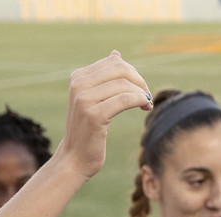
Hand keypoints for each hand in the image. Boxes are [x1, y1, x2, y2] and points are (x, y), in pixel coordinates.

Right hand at [57, 52, 152, 179]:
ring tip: (147, 104)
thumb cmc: (87, 131)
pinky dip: (139, 101)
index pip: (114, 62)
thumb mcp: (93, 100)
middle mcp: (78, 85)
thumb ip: (104, 78)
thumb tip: (116, 53)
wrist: (73, 160)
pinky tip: (145, 107)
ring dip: (142, 93)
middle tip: (146, 95)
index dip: (132, 73)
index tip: (139, 89)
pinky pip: (125, 100)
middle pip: (120, 69)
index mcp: (78, 78)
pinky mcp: (94, 115)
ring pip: (124, 85)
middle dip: (139, 80)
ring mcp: (84, 100)